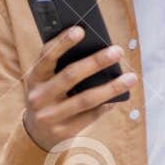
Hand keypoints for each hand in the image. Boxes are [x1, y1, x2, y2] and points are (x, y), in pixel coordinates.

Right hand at [21, 27, 136, 150]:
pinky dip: (106, 105)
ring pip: (86, 99)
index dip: (62, 42)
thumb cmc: (50, 97)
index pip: (47, 56)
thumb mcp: (47, 82)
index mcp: (34, 78)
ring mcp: (50, 117)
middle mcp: (38, 97)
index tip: (81, 30)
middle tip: (117, 51)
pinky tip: (119, 97)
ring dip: (111, 87)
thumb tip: (98, 51)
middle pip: (70, 75)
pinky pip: (90, 116)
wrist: (37, 134)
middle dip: (96, 62)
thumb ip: (63, 67)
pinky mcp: (63, 132)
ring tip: (131, 78)